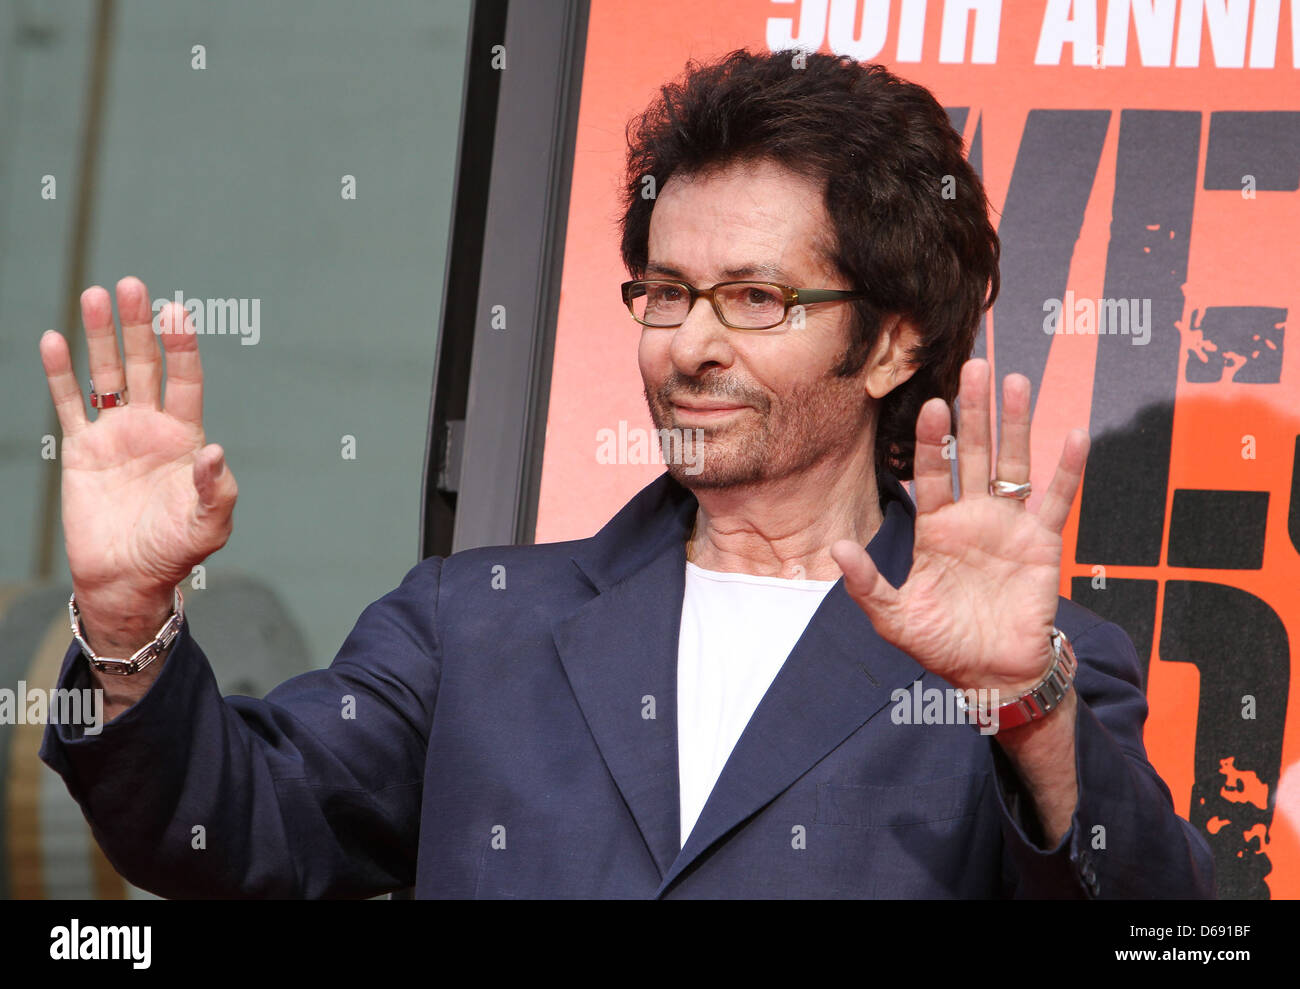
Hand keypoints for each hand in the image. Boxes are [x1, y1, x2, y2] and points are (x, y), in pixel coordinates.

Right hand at [39, 276, 236, 629]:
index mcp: (184, 437)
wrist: (127, 578)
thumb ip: (216, 488)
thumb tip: (215, 450)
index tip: (176, 311)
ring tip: (96, 295)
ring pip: (106, 374)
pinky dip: (60, 374)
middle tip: (133, 286)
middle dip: (139, 326)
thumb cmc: (175, 551)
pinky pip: (68, 404)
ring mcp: (114, 434)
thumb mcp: (209, 523)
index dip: (180, 346)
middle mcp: (150, 427)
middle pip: (144, 364)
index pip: (184, 380)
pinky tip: (55, 341)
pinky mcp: (80, 450)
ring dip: (100, 336)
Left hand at [831, 358, 1088, 695]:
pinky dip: (1067, 470)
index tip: (933, 404)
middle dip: (974, 412)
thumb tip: (837, 551)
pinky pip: (1057, 501)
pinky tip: (1074, 434)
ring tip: (1016, 381)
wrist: (991, 673)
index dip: (932, 441)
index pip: (931, 473)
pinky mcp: (1042, 543)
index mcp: (935, 528)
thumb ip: (867, 585)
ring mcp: (1008, 526)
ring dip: (1016, 424)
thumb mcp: (895, 618)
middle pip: (972, 453)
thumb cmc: (942, 644)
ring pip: (1013, 464)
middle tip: (976, 366)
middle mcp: (971, 517)